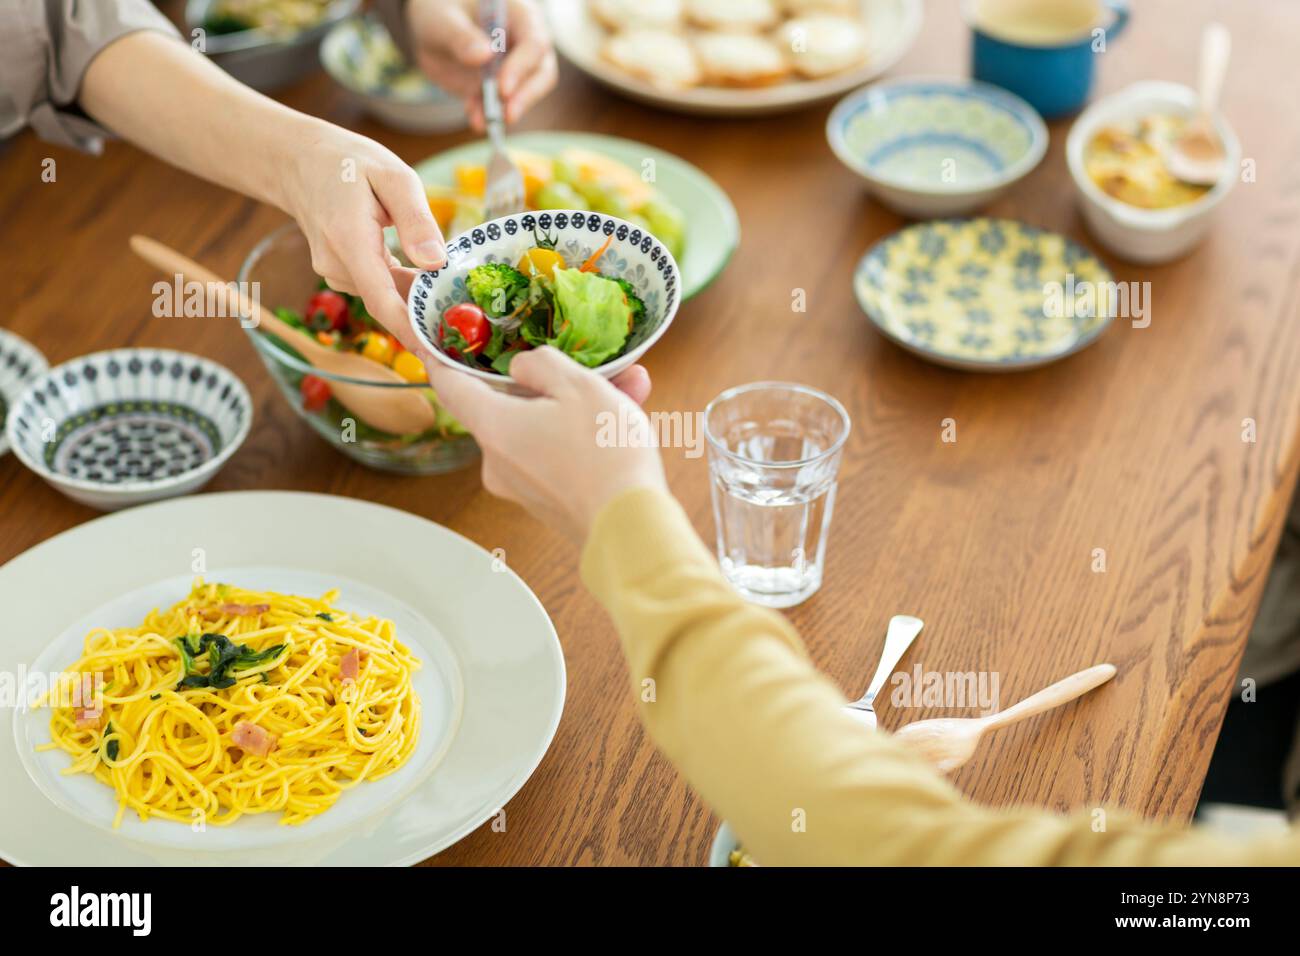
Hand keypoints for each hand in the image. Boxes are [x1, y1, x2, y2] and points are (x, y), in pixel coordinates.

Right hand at [278, 124, 445, 348]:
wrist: (299, 161)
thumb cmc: (348, 162)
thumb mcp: (393, 175)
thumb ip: (416, 220)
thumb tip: (436, 263)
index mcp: (349, 240)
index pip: (381, 300)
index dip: (410, 332)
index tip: (437, 356)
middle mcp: (336, 264)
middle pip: (388, 302)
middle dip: (424, 313)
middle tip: (468, 323)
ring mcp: (334, 272)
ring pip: (385, 295)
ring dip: (415, 296)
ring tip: (451, 290)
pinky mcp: (339, 274)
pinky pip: (377, 287)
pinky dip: (402, 286)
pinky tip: (424, 276)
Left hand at [406, 0, 557, 128]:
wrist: (431, 30)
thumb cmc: (440, 12)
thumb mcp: (444, 20)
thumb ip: (462, 36)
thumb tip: (486, 55)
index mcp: (519, 15)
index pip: (534, 42)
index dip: (522, 67)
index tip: (502, 89)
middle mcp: (525, 42)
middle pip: (541, 72)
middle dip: (525, 96)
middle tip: (507, 115)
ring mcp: (516, 67)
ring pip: (526, 93)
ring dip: (505, 110)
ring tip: (480, 120)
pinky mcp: (502, 87)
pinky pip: (503, 105)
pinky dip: (489, 114)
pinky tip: (474, 119)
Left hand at [425, 348, 663, 540]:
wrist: (633, 529)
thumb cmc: (605, 453)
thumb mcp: (578, 385)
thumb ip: (540, 363)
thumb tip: (521, 368)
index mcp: (492, 427)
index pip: (449, 385)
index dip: (441, 357)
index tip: (431, 341)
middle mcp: (497, 461)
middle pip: (510, 405)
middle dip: (552, 381)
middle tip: (585, 361)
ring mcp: (520, 485)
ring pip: (542, 427)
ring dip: (579, 406)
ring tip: (629, 387)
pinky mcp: (546, 501)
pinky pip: (556, 453)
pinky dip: (582, 435)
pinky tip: (624, 420)